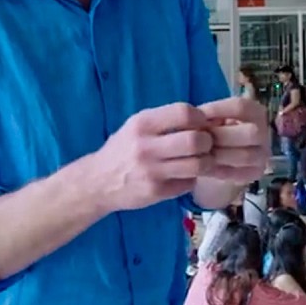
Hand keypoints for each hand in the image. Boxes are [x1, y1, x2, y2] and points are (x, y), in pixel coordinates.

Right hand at [89, 103, 214, 211]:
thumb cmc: (123, 149)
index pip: (183, 112)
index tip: (202, 124)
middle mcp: (146, 146)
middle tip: (205, 145)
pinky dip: (192, 179)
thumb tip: (205, 118)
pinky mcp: (156, 192)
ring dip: (206, 162)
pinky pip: (189, 183)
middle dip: (208, 142)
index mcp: (142, 124)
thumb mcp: (136, 126)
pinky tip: (184, 175)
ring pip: (197, 165)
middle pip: (195, 140)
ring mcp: (151, 171)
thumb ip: (165, 121)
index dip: (200, 117)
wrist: (97, 182)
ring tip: (200, 161)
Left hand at [196, 98, 269, 183]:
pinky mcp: (255, 174)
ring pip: (246, 155)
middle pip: (250, 132)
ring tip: (200, 155)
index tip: (198, 116)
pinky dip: (220, 171)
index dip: (218, 110)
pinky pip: (240, 173)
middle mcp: (264, 133)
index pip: (241, 107)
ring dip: (219, 155)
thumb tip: (195, 116)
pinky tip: (204, 168)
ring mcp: (262, 155)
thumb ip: (206, 116)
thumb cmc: (210, 134)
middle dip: (220, 136)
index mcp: (254, 112)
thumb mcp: (210, 120)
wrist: (211, 161)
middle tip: (199, 140)